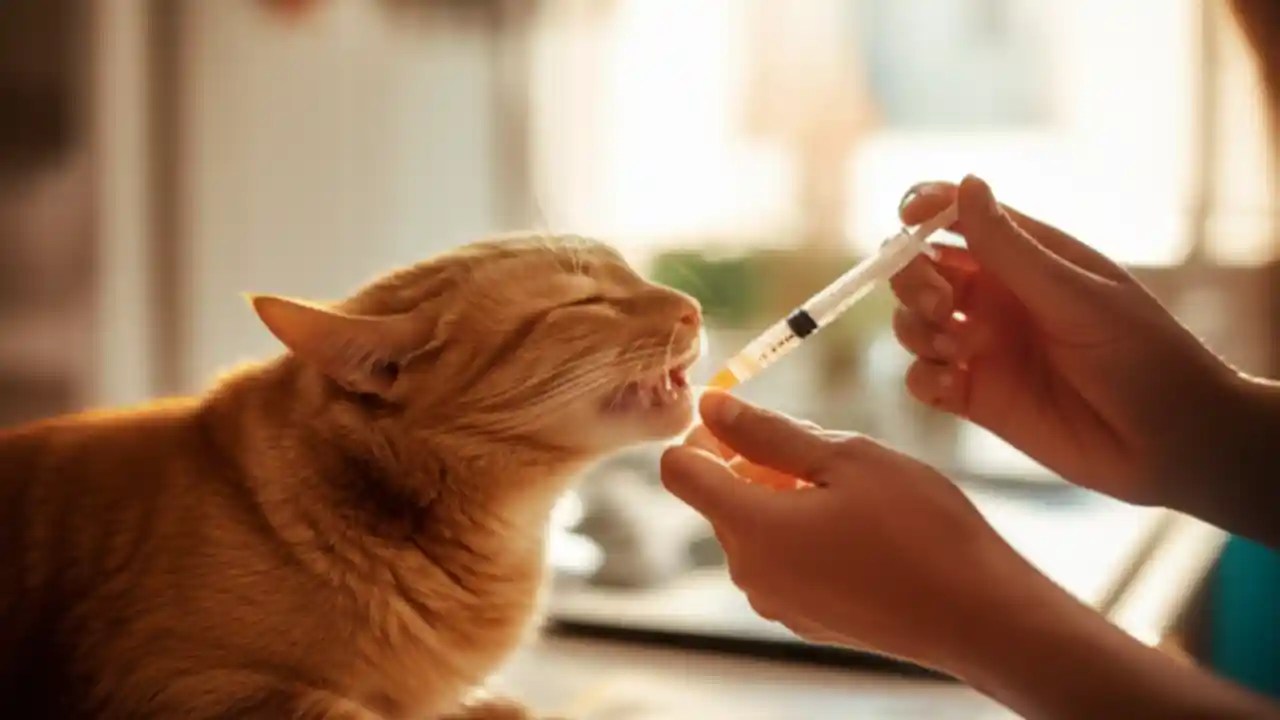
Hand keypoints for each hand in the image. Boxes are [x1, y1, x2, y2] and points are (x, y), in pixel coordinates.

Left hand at [662, 392, 1029, 670]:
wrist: (978, 615)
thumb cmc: (920, 527)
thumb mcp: (845, 458)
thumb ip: (767, 432)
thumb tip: (709, 405)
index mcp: (750, 527)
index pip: (678, 470)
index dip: (704, 435)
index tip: (750, 420)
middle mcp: (749, 571)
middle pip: (717, 496)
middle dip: (752, 462)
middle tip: (823, 451)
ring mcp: (775, 601)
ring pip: (751, 526)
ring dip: (780, 495)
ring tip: (849, 491)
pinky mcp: (802, 616)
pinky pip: (778, 559)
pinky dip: (800, 532)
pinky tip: (856, 528)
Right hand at [891, 175, 1247, 508]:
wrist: (1173, 441)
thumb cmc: (1143, 354)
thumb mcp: (1076, 294)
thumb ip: (1011, 248)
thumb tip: (965, 184)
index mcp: (1025, 257)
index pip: (957, 216)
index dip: (925, 208)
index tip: (911, 217)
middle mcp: (995, 297)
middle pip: (919, 269)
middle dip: (911, 277)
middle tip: (940, 304)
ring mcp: (982, 347)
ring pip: (912, 322)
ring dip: (915, 328)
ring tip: (956, 350)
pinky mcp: (975, 397)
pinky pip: (922, 378)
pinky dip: (923, 376)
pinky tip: (952, 383)